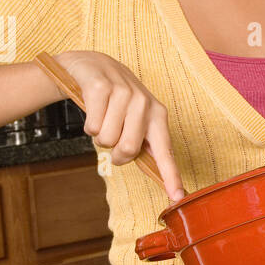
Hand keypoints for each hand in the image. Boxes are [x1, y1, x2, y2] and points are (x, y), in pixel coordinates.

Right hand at [55, 50, 184, 201]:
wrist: (92, 67)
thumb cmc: (116, 101)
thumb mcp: (135, 119)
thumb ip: (145, 144)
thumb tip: (159, 175)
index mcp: (157, 115)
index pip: (165, 151)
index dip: (171, 176)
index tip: (177, 197)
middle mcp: (144, 103)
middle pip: (128, 150)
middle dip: (114, 152)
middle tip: (112, 138)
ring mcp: (124, 93)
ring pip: (106, 139)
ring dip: (98, 135)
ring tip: (102, 118)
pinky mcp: (101, 87)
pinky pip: (92, 126)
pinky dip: (88, 124)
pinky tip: (92, 109)